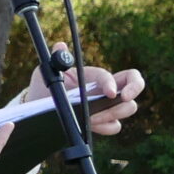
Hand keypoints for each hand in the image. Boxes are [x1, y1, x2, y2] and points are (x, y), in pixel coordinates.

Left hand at [24, 48, 144, 136]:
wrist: (39, 110)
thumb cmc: (44, 89)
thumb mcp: (47, 73)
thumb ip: (56, 61)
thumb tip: (60, 46)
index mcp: (94, 76)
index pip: (112, 75)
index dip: (112, 82)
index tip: (108, 93)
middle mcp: (105, 89)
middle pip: (135, 84)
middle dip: (133, 90)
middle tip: (124, 98)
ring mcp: (107, 106)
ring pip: (128, 108)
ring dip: (113, 114)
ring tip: (91, 119)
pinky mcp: (103, 122)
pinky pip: (114, 126)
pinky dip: (106, 127)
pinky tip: (91, 126)